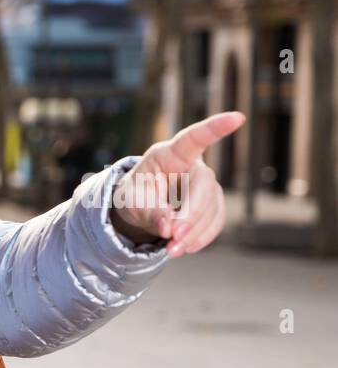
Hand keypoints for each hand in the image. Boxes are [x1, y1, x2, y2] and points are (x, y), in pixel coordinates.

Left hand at [110, 110, 245, 256]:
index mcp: (169, 155)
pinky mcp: (212, 204)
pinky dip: (202, 236)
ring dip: (194, 231)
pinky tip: (186, 247)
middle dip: (191, 214)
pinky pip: (216, 220)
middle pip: (203, 185)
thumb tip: (169, 228)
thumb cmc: (135, 196)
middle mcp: (192, 166)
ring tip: (172, 250)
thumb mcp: (131, 202)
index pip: (193, 139)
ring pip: (212, 206)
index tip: (237, 117)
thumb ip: (149, 212)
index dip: (214, 128)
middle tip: (173, 237)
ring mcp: (206, 185)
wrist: (140, 209)